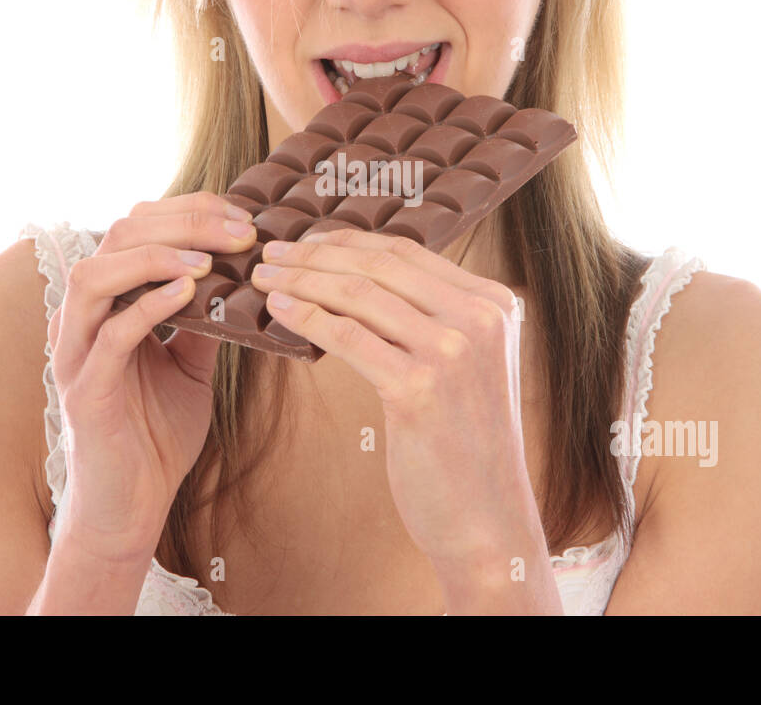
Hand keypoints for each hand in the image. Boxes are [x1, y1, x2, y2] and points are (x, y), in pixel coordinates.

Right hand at [46, 192, 257, 565]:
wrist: (131, 506)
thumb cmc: (156, 435)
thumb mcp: (191, 366)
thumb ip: (205, 321)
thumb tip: (244, 278)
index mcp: (108, 304)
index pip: (135, 228)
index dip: (187, 212)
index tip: (241, 218)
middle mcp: (83, 318)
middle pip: (116, 237)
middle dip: (182, 223)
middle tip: (238, 232)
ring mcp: (76, 353)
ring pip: (94, 276)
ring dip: (155, 257)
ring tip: (206, 260)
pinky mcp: (84, 391)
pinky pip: (109, 336)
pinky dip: (148, 307)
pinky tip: (188, 294)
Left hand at [248, 228, 545, 566]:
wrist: (487, 519)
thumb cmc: (465, 443)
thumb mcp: (468, 364)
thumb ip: (435, 317)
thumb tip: (363, 276)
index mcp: (496, 303)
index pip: (408, 252)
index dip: (348, 240)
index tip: (306, 240)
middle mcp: (481, 318)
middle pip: (381, 265)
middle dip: (317, 253)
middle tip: (273, 252)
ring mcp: (453, 351)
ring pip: (359, 294)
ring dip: (302, 279)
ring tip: (265, 278)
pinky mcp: (420, 389)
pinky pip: (348, 337)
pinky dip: (307, 317)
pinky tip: (278, 311)